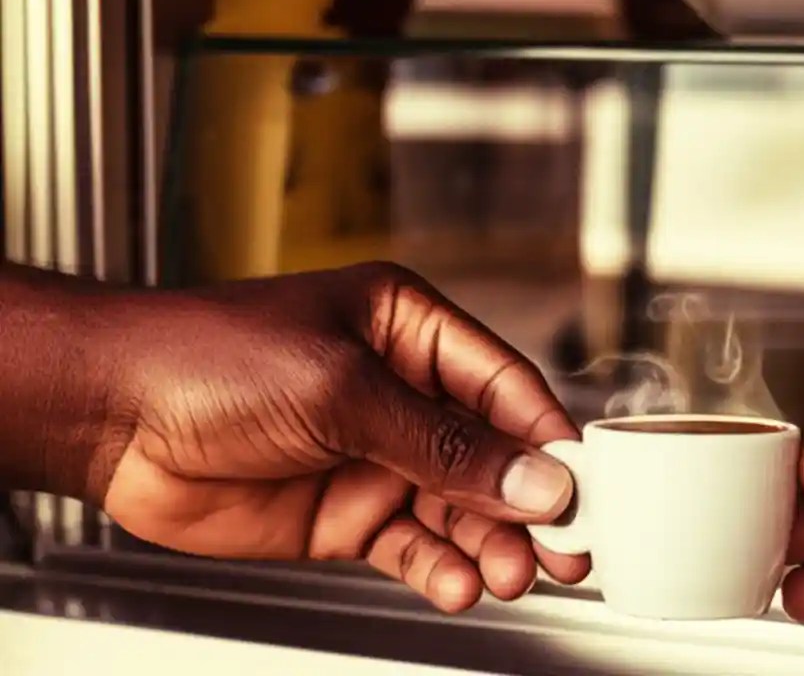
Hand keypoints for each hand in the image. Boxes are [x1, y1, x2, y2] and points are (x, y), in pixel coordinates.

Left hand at [96, 262, 588, 611]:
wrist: (110, 415)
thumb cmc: (208, 356)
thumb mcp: (342, 389)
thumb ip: (443, 443)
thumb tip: (533, 478)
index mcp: (411, 329)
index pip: (505, 385)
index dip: (546, 438)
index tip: (583, 485)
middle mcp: (402, 392)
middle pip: (492, 455)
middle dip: (528, 504)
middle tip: (564, 548)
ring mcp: (376, 456)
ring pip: (460, 509)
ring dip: (489, 544)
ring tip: (508, 573)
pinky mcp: (346, 513)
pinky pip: (412, 546)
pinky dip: (438, 569)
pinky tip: (455, 583)